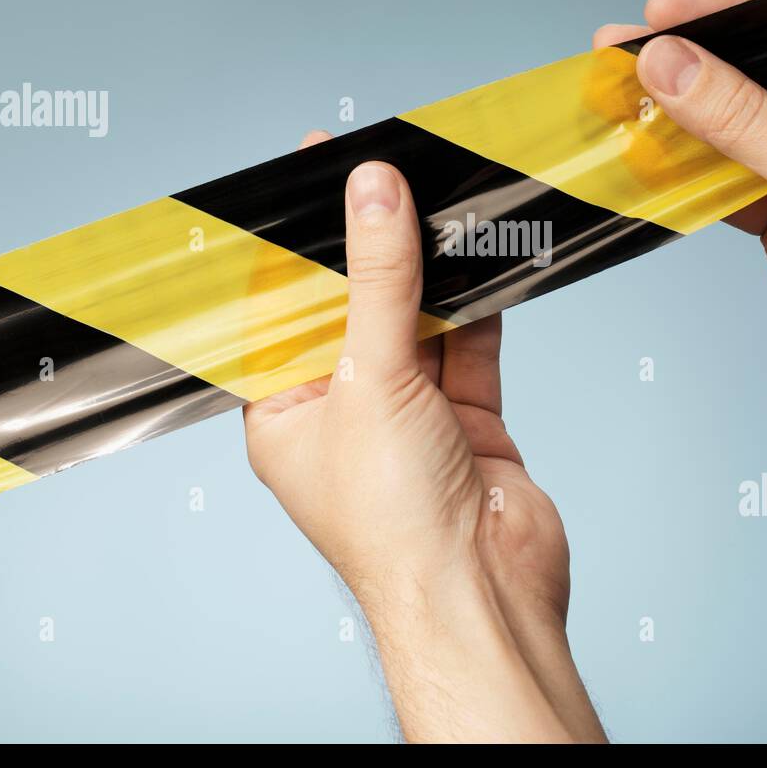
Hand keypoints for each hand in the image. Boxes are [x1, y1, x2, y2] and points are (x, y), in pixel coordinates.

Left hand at [244, 131, 603, 740]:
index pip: (281, 309)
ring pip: (417, 320)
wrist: (485, 594)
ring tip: (438, 198)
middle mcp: (343, 413)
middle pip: (353, 307)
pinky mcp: (467, 419)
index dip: (296, 241)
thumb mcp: (371, 379)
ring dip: (430, 268)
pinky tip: (480, 253)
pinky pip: (468, 345)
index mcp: (284, 415)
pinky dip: (476, 302)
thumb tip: (372, 195)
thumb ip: (378, 281)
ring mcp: (408, 416)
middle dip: (370, 246)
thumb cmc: (395, 525)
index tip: (309, 175)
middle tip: (383, 172)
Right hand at [609, 0, 766, 677]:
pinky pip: (725, 182)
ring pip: (735, 130)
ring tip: (616, 96)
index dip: (730, 15)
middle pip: (761, 78)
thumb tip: (671, 65)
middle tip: (620, 48)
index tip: (663, 11)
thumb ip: (748, 119)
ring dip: (677, 119)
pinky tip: (642, 156)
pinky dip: (683, 174)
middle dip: (691, 65)